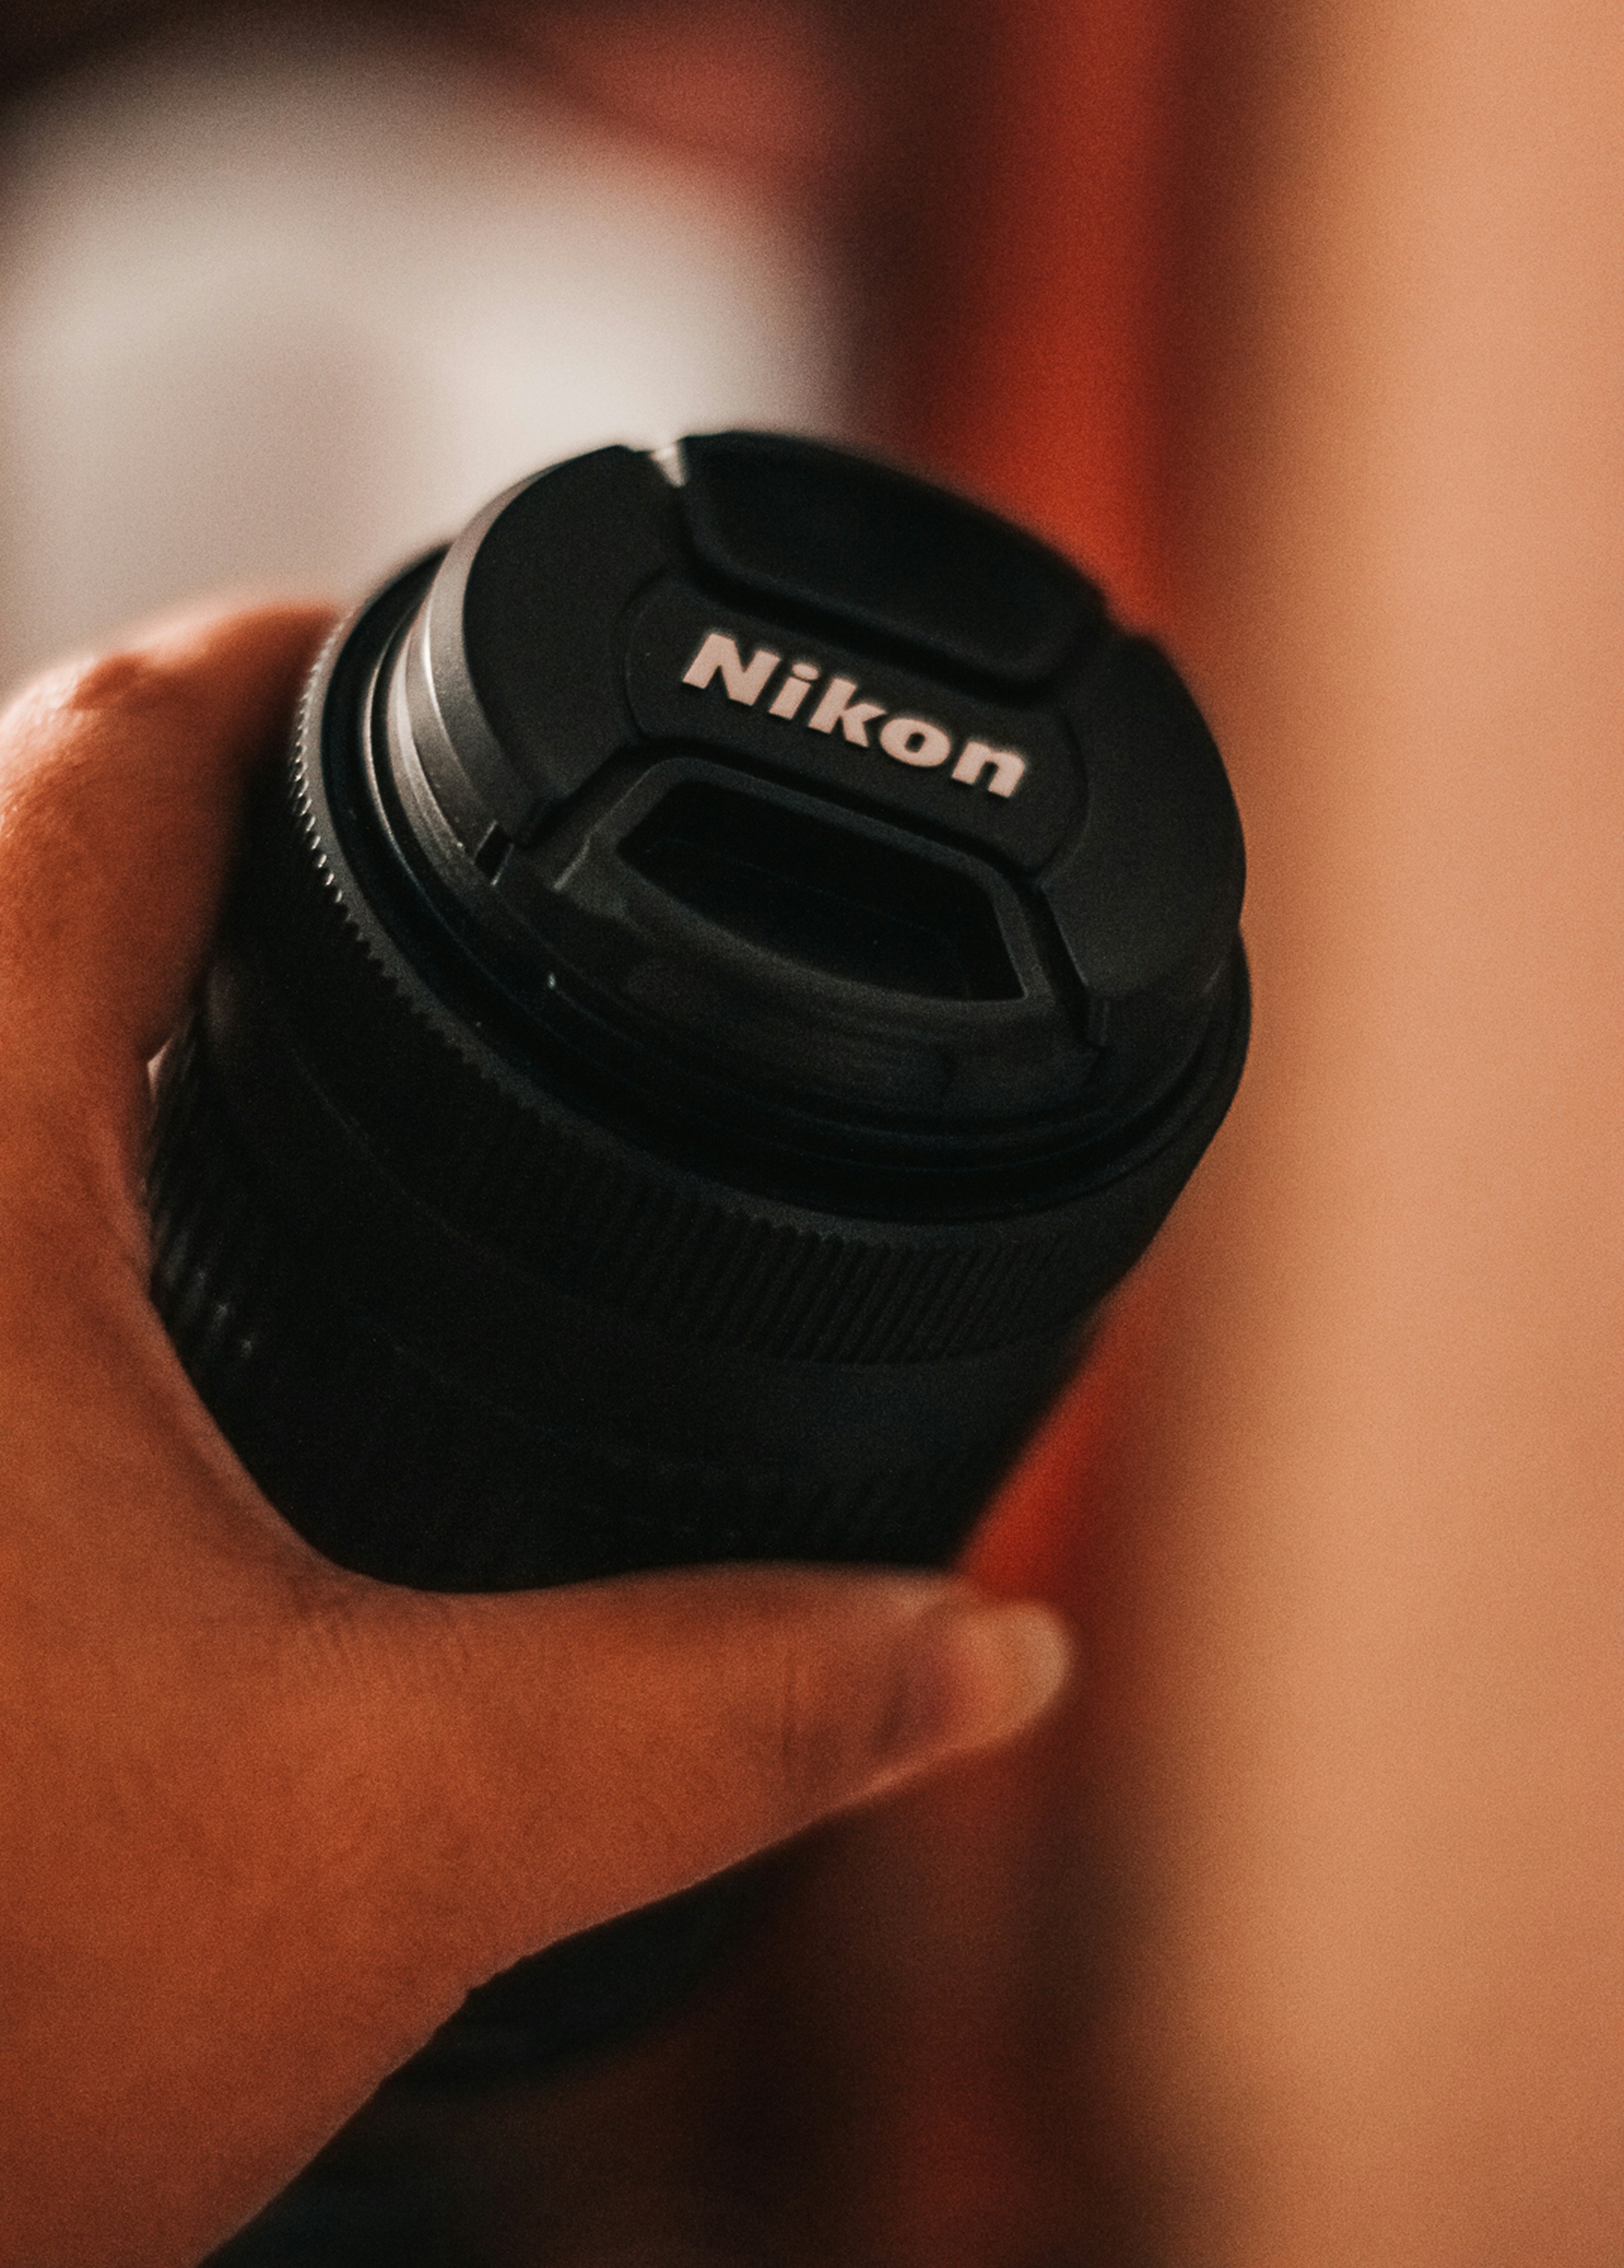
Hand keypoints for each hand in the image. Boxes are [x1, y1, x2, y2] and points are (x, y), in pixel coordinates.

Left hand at [0, 599, 1069, 2267]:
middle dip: (183, 808)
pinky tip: (123, 1242)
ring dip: (84, 972)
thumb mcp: (409, 1834)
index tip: (407, 645)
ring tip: (273, 1008)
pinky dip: (27, 1134)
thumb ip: (736, 1704)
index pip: (109, 760)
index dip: (277, 663)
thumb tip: (998, 1655)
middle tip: (370, 837)